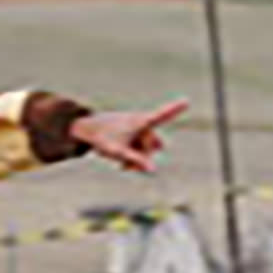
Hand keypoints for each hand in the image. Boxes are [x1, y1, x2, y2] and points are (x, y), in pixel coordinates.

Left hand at [71, 99, 188, 172]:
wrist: (85, 130)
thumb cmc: (102, 138)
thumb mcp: (119, 152)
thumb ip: (137, 161)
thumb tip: (154, 171)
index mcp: (141, 122)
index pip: (162, 115)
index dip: (175, 109)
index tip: (186, 101)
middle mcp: (143, 123)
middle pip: (153, 144)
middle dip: (144, 157)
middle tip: (126, 168)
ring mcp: (139, 129)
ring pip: (147, 149)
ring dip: (138, 158)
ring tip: (122, 166)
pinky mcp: (134, 133)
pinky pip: (141, 148)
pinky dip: (134, 155)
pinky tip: (122, 163)